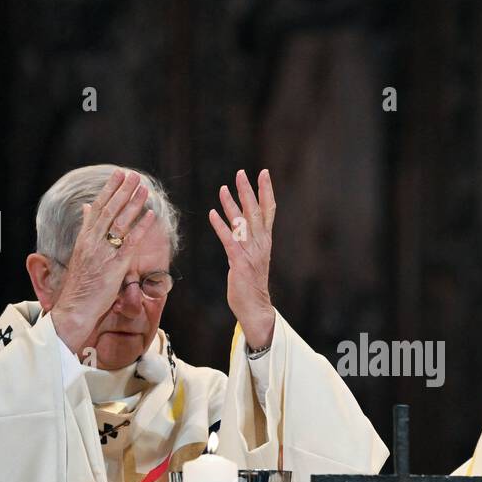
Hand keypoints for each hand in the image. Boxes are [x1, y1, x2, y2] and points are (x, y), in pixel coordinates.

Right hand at [50, 169, 156, 352]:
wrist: (74, 309)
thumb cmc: (80, 286)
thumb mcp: (81, 254)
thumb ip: (87, 232)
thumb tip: (88, 210)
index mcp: (84, 238)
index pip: (98, 208)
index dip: (109, 190)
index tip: (118, 175)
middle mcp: (92, 242)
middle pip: (109, 210)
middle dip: (122, 190)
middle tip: (133, 174)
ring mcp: (104, 253)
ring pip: (120, 222)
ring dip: (133, 203)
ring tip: (144, 188)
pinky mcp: (115, 266)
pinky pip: (130, 243)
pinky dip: (141, 228)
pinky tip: (151, 216)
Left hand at [208, 169, 275, 350]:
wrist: (256, 308)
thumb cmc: (252, 284)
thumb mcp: (253, 258)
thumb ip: (248, 241)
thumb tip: (239, 224)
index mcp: (265, 241)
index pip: (268, 211)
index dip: (266, 191)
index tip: (263, 173)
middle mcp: (260, 244)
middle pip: (256, 212)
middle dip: (248, 191)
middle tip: (241, 173)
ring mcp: (251, 253)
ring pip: (242, 224)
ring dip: (232, 205)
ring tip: (223, 188)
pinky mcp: (239, 263)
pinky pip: (229, 240)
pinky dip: (221, 226)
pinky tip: (212, 214)